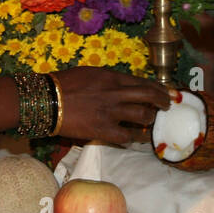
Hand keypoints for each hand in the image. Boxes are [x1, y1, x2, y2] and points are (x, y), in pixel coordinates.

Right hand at [54, 67, 174, 146]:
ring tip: (149, 122)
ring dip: (149, 120)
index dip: (157, 88)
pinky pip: (126, 137)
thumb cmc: (64, 84)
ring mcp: (111, 113)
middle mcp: (115, 94)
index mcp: (112, 78)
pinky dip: (131, 138)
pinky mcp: (102, 130)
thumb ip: (109, 79)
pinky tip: (131, 139)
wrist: (47, 100)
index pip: (143, 82)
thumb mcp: (90, 73)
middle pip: (148, 96)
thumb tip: (122, 86)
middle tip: (166, 105)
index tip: (164, 92)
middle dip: (161, 101)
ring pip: (142, 117)